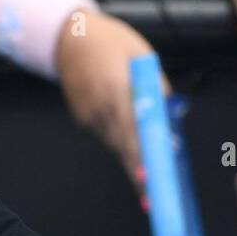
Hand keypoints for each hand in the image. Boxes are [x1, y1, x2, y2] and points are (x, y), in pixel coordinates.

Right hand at [56, 11, 166, 189]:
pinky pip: (105, 133)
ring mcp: (88, 114)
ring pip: (114, 142)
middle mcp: (100, 106)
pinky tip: (125, 137)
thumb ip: (155, 87)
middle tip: (150, 196)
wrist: (69, 39)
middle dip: (137, 170)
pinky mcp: (82, 118)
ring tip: (144, 177)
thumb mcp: (142, 57)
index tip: (149, 177)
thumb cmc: (111, 43)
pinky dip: (118, 139)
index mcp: (116, 88)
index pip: (132, 129)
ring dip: (130, 157)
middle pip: (121, 145)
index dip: (141, 155)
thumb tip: (168, 117)